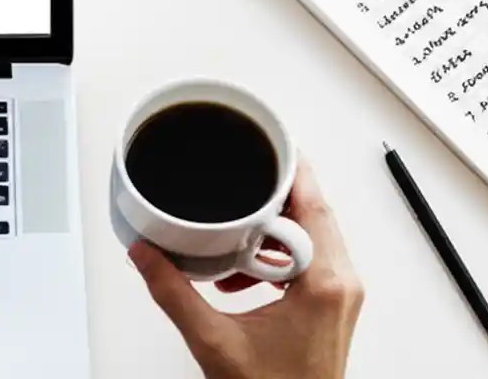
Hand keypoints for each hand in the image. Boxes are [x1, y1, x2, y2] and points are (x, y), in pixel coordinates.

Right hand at [129, 160, 362, 378]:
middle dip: (271, 197)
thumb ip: (172, 292)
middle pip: (313, 213)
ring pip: (310, 236)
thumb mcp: (213, 341)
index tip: (266, 146)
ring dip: (270, 230)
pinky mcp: (331, 306)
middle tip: (239, 180)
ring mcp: (340, 296)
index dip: (289, 170)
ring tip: (231, 236)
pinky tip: (241, 271)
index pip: (313, 204)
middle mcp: (342, 284)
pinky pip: (308, 260)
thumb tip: (146, 255)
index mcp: (324, 284)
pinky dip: (275, 256)